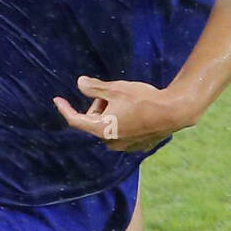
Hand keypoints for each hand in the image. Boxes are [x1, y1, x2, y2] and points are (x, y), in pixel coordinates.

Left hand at [54, 76, 191, 152]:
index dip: (64, 108)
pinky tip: (140, 113)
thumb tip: (79, 83)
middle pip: (95, 119)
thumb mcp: (116, 89)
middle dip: (100, 105)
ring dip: (113, 113)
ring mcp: (125, 146)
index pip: (75, 120)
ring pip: (110, 125)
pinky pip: (124, 131)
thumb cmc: (143, 99)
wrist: (173, 112)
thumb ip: (95, 87)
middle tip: (115, 93)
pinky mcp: (138, 146)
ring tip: (131, 102)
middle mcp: (111, 142)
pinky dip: (126, 121)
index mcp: (102, 129)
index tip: (57, 99)